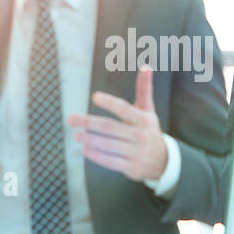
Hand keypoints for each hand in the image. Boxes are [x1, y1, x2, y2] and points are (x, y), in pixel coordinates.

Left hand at [68, 66, 166, 181]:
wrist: (162, 160)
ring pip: (108, 145)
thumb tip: (146, 66)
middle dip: (88, 123)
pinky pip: (111, 161)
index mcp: (144, 119)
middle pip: (110, 127)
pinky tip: (84, 150)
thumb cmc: (148, 129)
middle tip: (70, 118)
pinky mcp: (132, 167)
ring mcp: (137, 152)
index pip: (124, 109)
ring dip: (90, 140)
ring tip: (76, 135)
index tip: (94, 97)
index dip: (110, 103)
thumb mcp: (148, 110)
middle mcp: (141, 135)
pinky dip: (96, 156)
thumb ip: (144, 90)